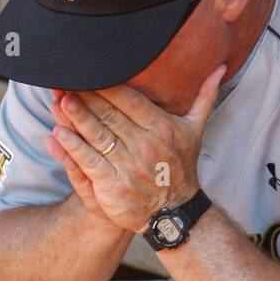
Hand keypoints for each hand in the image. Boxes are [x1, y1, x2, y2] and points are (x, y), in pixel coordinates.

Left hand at [43, 65, 225, 232]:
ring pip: (98, 136)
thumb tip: (221, 67)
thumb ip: (205, 97)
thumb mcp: (195, 131)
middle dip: (85, 97)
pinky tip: (58, 133)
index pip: (129, 99)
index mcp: (161, 127)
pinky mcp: (113, 186)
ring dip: (76, 118)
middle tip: (65, 80)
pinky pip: (90, 162)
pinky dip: (73, 148)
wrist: (175, 213)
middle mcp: (145, 145)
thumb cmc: (181, 167)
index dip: (106, 85)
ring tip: (59, 100)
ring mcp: (128, 166)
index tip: (88, 70)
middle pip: (109, 115)